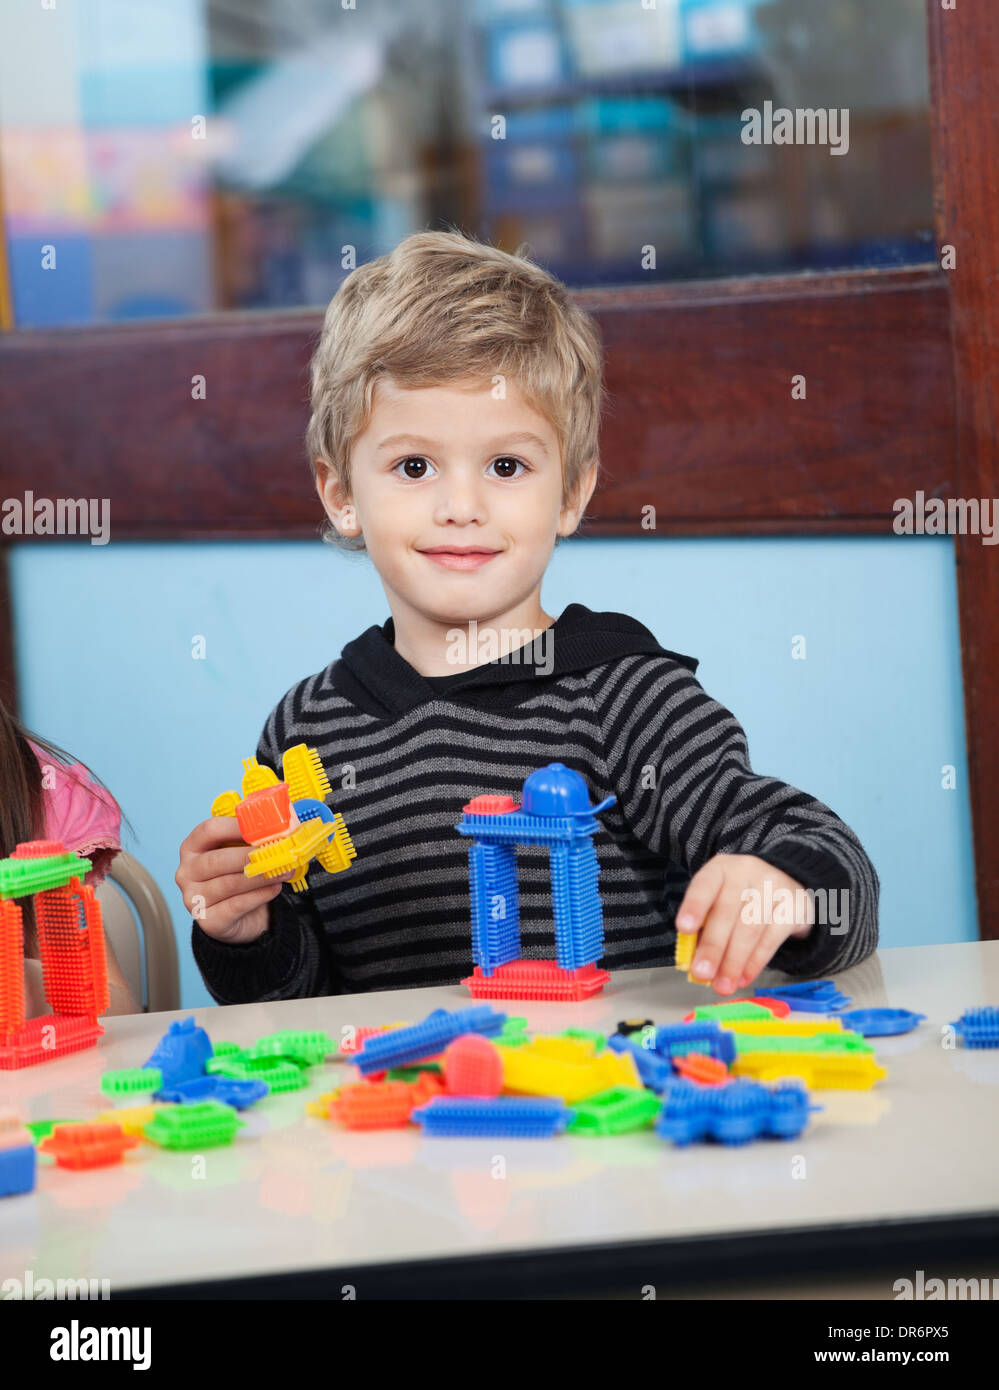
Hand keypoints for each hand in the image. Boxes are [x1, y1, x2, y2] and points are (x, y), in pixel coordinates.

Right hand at [175, 817, 295, 944]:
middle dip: (250, 856)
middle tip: (278, 851)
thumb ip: (252, 838)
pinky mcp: (208, 921)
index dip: (236, 826)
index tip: (263, 826)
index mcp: (192, 847)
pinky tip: (275, 888)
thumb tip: (279, 824)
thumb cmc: (240, 875)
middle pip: (217, 860)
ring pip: (229, 884)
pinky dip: (259, 895)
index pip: (209, 830)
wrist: (242, 916)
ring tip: (284, 870)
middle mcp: (186, 873)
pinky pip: (236, 906)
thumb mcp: (242, 852)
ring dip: (261, 876)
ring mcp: (193, 899)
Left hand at [675, 853, 812, 994]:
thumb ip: (704, 926)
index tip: (684, 929)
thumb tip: (694, 962)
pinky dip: (755, 962)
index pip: (705, 884)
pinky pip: (772, 938)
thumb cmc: (741, 897)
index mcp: (721, 869)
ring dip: (734, 961)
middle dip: (712, 947)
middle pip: (727, 912)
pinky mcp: (793, 906)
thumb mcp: (719, 900)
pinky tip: (744, 977)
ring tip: (723, 985)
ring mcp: (773, 888)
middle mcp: (747, 873)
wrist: (787, 883)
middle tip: (701, 973)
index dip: (694, 906)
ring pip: (750, 928)